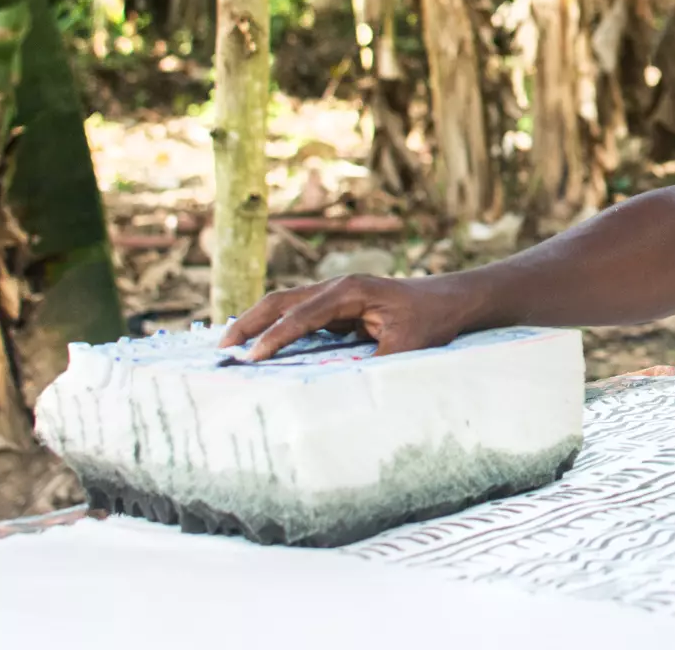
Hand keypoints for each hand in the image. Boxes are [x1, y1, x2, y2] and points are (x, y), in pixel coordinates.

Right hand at [219, 274, 472, 361]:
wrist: (452, 301)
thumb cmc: (431, 321)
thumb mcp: (405, 348)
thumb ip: (370, 364)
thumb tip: (336, 386)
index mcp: (351, 291)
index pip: (302, 314)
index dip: (276, 336)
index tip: (252, 358)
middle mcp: (338, 287)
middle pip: (282, 300)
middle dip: (250, 322)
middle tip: (221, 349)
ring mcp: (337, 293)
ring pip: (287, 304)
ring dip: (258, 322)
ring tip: (230, 347)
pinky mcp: (340, 305)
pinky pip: (300, 313)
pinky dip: (277, 326)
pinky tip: (262, 344)